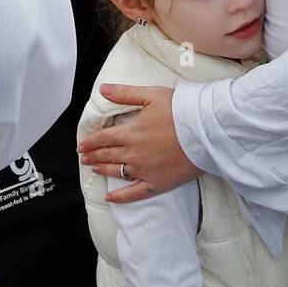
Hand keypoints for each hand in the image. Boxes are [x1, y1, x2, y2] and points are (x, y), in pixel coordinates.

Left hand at [77, 84, 203, 202]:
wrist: (205, 131)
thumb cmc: (180, 111)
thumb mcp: (151, 95)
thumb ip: (125, 94)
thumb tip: (103, 89)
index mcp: (130, 133)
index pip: (103, 138)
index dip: (90, 141)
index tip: (82, 145)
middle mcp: (132, 154)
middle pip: (107, 155)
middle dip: (93, 156)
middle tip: (84, 157)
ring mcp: (144, 171)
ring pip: (117, 172)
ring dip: (103, 170)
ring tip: (94, 169)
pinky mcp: (157, 183)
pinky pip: (134, 193)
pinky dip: (121, 197)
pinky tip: (110, 197)